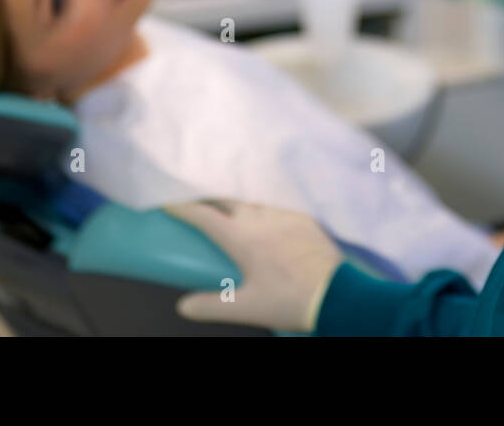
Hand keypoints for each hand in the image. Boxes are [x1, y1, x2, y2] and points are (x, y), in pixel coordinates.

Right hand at [163, 198, 345, 333]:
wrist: (335, 293)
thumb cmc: (287, 300)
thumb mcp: (245, 308)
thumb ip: (211, 306)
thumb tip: (183, 306)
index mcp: (241, 237)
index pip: (204, 215)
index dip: (183, 207)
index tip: (168, 200)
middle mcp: (259, 218)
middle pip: (228, 197)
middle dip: (209, 194)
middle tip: (197, 194)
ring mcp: (284, 214)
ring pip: (254, 196)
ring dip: (238, 195)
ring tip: (230, 198)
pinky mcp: (304, 216)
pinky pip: (279, 200)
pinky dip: (265, 200)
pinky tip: (266, 206)